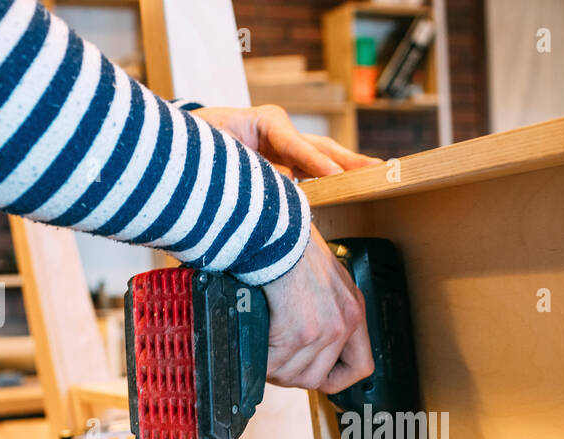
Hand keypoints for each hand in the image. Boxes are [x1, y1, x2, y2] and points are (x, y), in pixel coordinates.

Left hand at [192, 105, 381, 178]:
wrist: (188, 144)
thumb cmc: (198, 144)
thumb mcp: (216, 153)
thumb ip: (244, 169)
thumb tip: (274, 188)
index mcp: (264, 122)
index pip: (295, 142)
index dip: (315, 160)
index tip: (334, 174)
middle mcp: (280, 132)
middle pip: (320, 147)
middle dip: (349, 160)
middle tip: (375, 169)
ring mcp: (285, 147)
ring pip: (322, 159)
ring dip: (348, 170)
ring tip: (375, 177)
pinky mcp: (286, 163)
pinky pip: (312, 174)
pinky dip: (332, 182)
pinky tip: (351, 191)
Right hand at [262, 225, 372, 392]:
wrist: (277, 232)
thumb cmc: (293, 249)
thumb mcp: (326, 280)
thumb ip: (325, 310)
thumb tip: (306, 341)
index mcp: (354, 311)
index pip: (361, 367)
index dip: (336, 378)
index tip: (319, 375)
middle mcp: (345, 323)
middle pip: (318, 378)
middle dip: (291, 376)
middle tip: (274, 363)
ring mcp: (324, 330)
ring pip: (294, 376)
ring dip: (273, 371)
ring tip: (262, 354)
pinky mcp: (299, 332)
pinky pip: (274, 365)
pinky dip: (259, 360)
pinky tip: (253, 345)